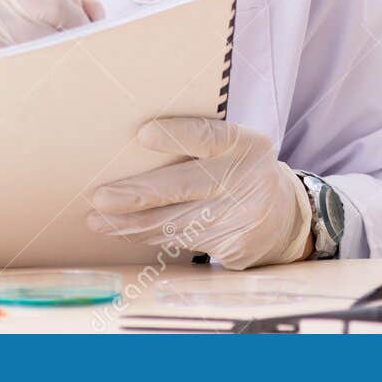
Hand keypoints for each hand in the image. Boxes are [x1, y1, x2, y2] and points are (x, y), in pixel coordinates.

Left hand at [86, 117, 311, 269]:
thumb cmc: (241, 170)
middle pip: (185, 187)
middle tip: (100, 198)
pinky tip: (125, 232)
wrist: (284, 217)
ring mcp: (239, 217)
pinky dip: (148, 236)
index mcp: (244, 145)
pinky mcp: (232, 247)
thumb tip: (133, 145)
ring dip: (131, 224)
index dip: (176, 135)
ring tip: (98, 220)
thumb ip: (198, 143)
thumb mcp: (234, 146)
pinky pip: (179, 242)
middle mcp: (244, 180)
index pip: (208, 136)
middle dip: (138, 194)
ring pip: (174, 223)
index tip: (142, 134)